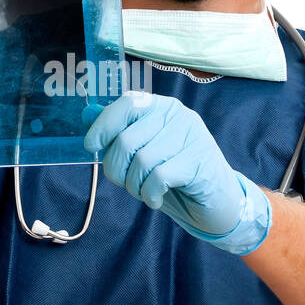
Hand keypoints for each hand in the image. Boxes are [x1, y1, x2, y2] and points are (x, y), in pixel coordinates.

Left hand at [82, 91, 271, 255]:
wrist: (217, 200)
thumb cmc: (174, 174)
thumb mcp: (144, 150)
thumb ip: (119, 132)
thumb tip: (87, 115)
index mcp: (161, 106)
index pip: (125, 104)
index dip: (103, 126)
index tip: (92, 147)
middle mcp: (177, 114)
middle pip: (126, 140)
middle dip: (117, 170)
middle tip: (127, 184)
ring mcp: (191, 136)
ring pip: (141, 161)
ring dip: (134, 186)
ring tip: (144, 192)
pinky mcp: (199, 160)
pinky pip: (157, 178)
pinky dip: (150, 195)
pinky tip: (156, 199)